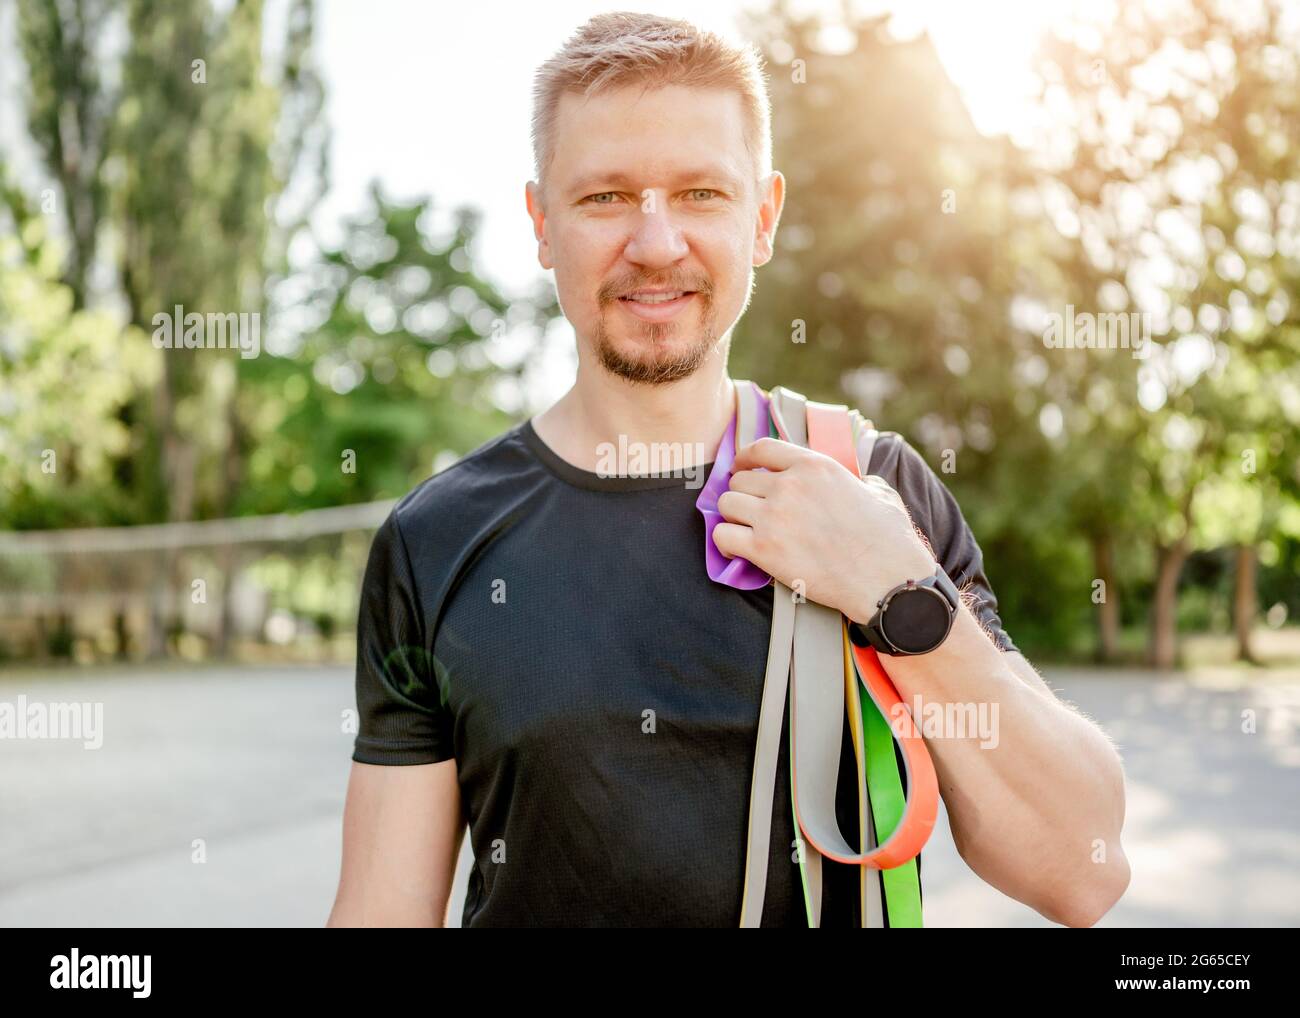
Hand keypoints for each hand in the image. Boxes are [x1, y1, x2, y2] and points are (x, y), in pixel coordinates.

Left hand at [715, 437, 935, 621]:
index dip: (744, 459)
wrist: (886, 579)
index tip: (740, 468)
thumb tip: (858, 483)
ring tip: (745, 531)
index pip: (762, 448)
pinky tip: (737, 550)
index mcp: (814, 466)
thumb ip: (856, 480)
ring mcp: (773, 516)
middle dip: (742, 495)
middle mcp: (789, 485)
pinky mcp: (763, 549)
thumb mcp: (877, 491)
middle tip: (750, 511)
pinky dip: (725, 543)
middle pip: (739, 480)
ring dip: (733, 518)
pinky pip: (722, 536)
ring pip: (726, 505)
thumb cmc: (888, 539)